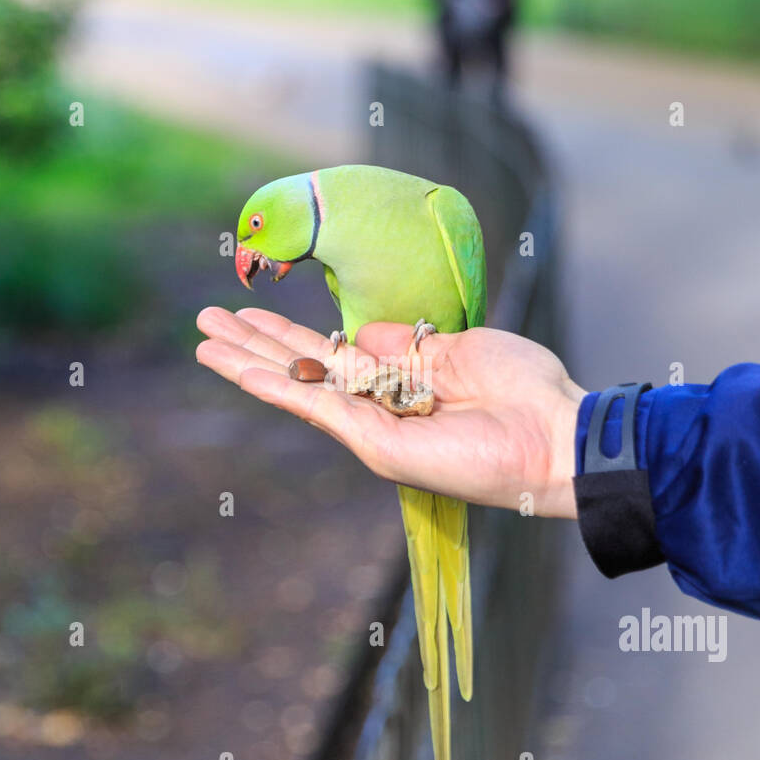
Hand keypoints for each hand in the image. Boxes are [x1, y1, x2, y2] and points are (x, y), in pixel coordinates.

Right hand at [196, 307, 583, 517]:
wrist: (557, 433)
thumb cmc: (524, 390)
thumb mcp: (461, 348)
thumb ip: (409, 342)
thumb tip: (364, 333)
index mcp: (399, 386)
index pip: (329, 357)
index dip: (288, 336)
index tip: (251, 314)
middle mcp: (378, 411)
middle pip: (300, 372)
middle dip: (252, 346)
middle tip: (205, 321)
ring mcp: (374, 431)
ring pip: (297, 391)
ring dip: (248, 365)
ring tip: (202, 342)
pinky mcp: (379, 445)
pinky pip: (320, 409)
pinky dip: (279, 389)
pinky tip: (244, 370)